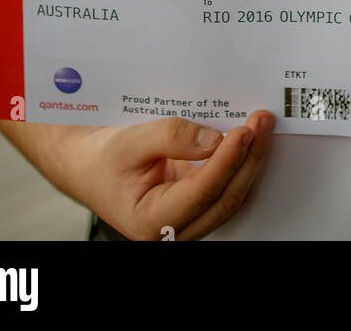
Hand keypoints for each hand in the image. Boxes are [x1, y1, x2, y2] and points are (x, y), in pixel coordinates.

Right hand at [66, 111, 274, 239]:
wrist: (88, 167)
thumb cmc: (102, 160)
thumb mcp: (130, 141)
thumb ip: (171, 138)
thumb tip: (214, 139)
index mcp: (151, 221)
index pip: (202, 192)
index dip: (227, 161)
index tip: (244, 131)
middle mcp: (173, 230)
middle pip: (225, 198)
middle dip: (249, 158)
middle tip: (262, 121)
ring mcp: (187, 221)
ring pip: (231, 197)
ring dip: (250, 161)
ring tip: (261, 125)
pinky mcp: (195, 206)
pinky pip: (225, 189)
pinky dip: (239, 164)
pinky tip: (247, 139)